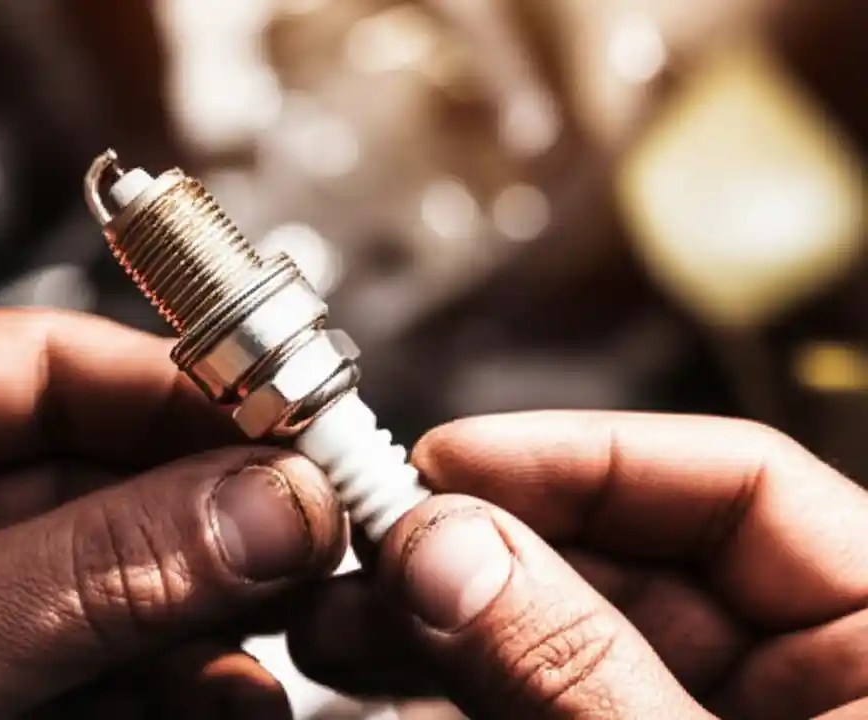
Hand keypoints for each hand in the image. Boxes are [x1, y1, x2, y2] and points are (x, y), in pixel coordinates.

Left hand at [0, 310, 347, 717]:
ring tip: (279, 645)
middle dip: (203, 521)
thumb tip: (273, 504)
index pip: (39, 361)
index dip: (180, 391)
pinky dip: (161, 684)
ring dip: (198, 616)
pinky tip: (223, 705)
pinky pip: (83, 659)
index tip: (295, 425)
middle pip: (87, 473)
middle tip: (310, 543)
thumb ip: (100, 572)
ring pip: (101, 575)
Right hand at [287, 412, 867, 718]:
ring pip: (563, 642)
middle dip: (478, 551)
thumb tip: (451, 550)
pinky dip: (465, 694)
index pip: (740, 484)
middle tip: (370, 550)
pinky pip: (547, 710)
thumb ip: (578, 668)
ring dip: (444, 626)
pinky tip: (390, 683)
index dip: (580, 454)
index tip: (450, 458)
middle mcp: (808, 685)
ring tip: (339, 627)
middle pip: (624, 561)